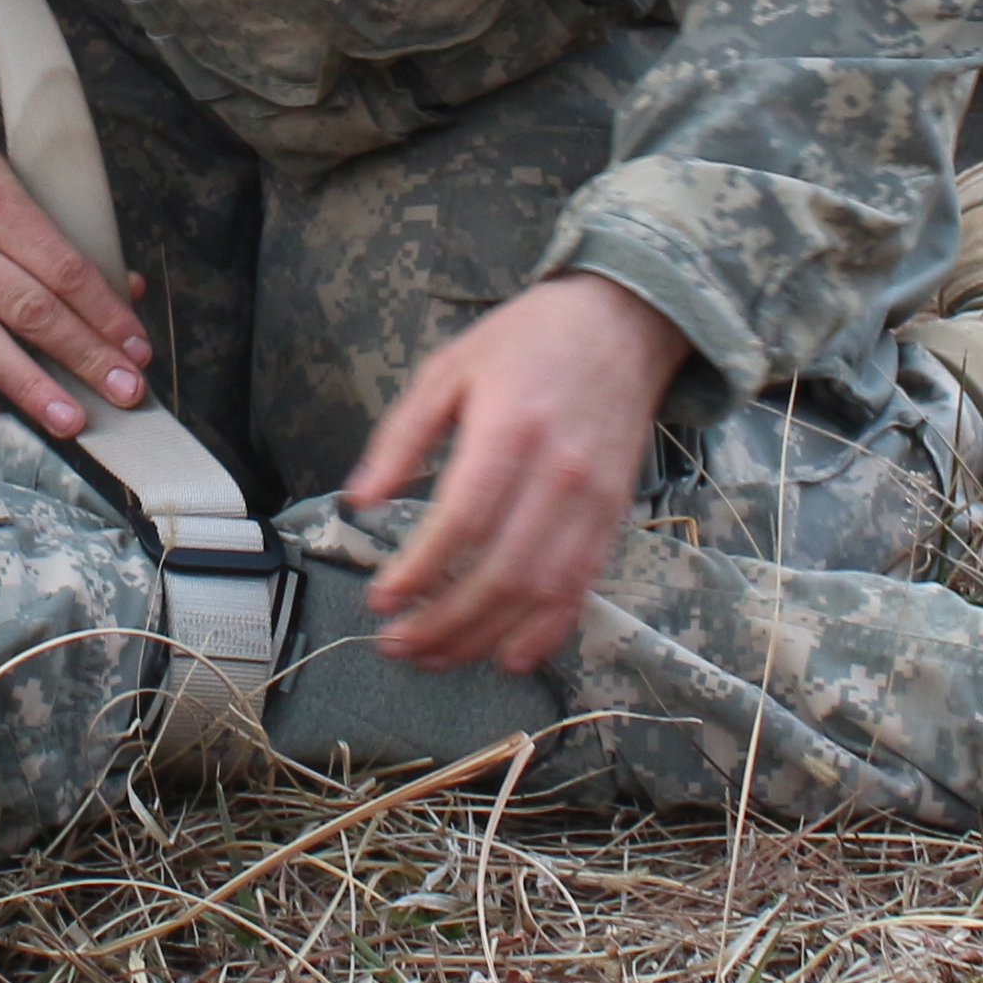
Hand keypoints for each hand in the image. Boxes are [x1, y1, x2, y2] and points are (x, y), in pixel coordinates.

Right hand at [0, 142, 150, 438]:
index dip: (105, 314)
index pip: (63, 270)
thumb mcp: (13, 185)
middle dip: (83, 356)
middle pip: (29, 310)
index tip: (135, 349)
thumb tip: (125, 291)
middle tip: (123, 391)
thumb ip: (65, 239)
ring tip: (69, 419)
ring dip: (30, 386)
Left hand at [343, 273, 689, 675]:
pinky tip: (507, 656)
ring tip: (434, 656)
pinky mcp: (612, 518)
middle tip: (396, 643)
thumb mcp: (449, 369)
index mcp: (510, 430)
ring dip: (484, 636)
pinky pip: (581, 589)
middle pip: (501, 572)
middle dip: (443, 622)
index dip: (419, 570)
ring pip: (540, 592)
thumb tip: (362, 499)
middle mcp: (557, 474)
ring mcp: (591, 502)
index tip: (380, 599)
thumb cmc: (527, 343)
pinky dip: (546, 632)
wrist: (620, 325)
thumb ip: (402, 436)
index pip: (463, 521)